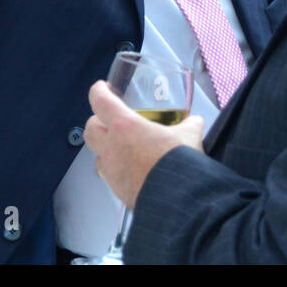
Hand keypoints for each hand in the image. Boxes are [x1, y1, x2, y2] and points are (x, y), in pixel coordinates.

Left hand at [83, 80, 204, 209]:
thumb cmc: (178, 162)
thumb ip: (190, 124)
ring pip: (96, 154)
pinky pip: (109, 175)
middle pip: (90, 129)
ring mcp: (111, 170)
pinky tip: (131, 168)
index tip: (101, 88)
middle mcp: (111, 147)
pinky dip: (116, 168)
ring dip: (104, 147)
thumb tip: (195, 121)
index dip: (98, 91)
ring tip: (119, 145)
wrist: (178, 198)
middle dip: (97, 121)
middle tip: (109, 118)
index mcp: (124, 126)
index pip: (99, 101)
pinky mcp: (117, 190)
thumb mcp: (189, 135)